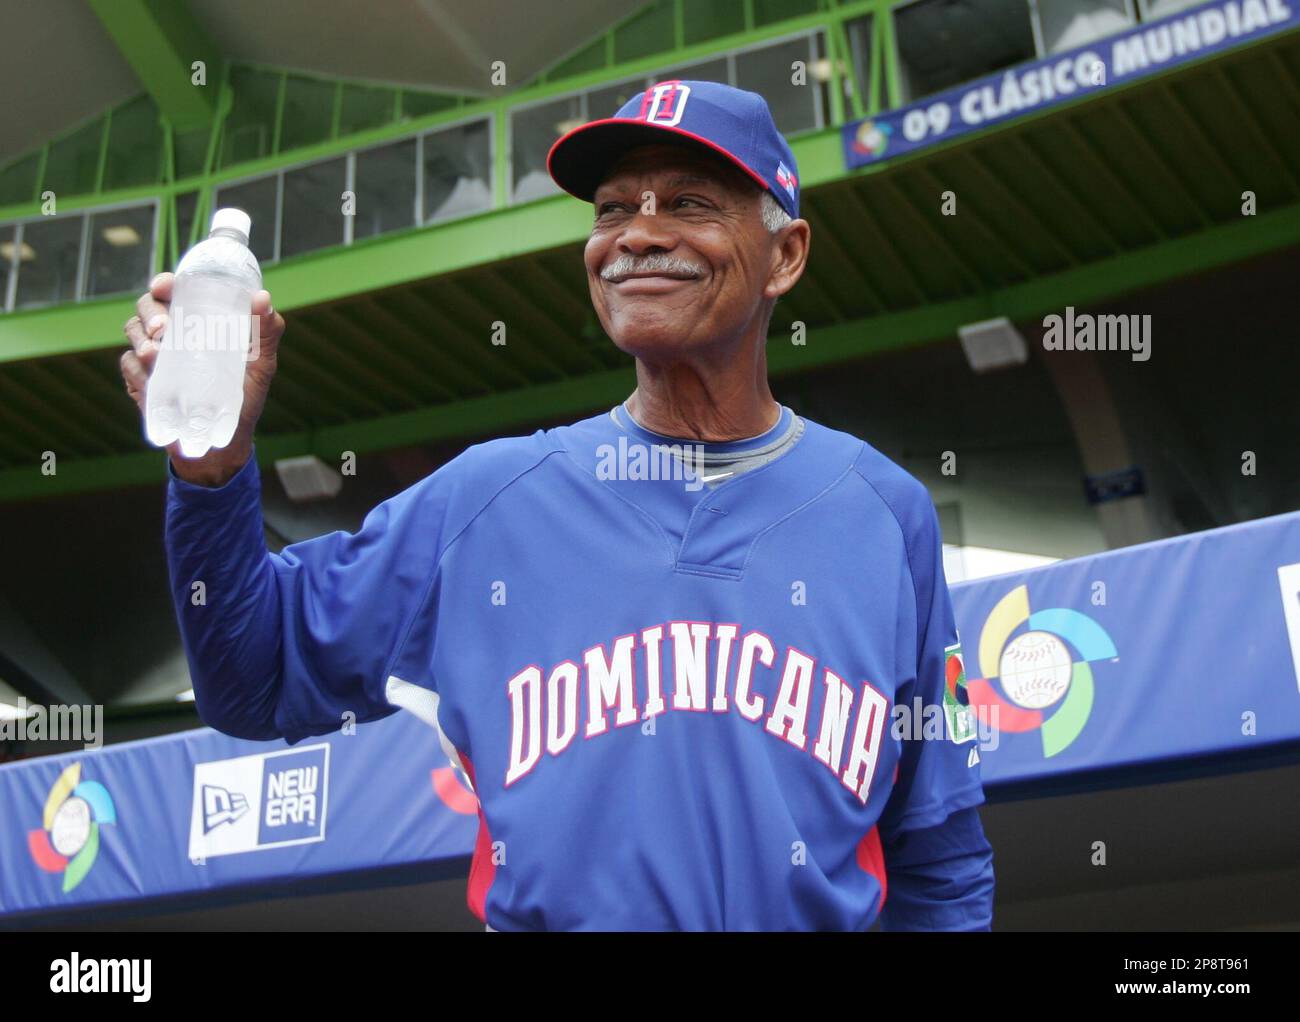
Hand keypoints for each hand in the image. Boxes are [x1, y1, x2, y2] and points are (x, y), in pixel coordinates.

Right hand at [121, 272, 283, 486]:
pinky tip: (148, 378)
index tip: (164, 287)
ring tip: (155, 353)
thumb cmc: (244, 397)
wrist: (224, 442)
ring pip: (133, 332)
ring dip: (140, 339)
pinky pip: (128, 365)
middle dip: (150, 312)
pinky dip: (136, 369)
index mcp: (197, 321)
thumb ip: (267, 332)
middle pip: (147, 307)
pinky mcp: (141, 380)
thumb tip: (263, 298)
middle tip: (163, 328)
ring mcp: (153, 356)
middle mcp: (172, 334)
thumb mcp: (261, 365)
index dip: (164, 284)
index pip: (174, 292)